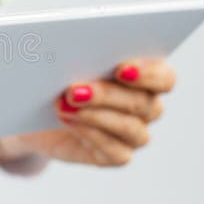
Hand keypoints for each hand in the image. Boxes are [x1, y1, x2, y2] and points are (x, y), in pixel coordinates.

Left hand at [0, 60, 174, 167]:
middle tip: (74, 89)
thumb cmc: (60, 77)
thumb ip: (80, 51)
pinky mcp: (116, 155)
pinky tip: (69, 121)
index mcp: (147, 75)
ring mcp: (134, 133)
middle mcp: (147, 106)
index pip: (164, 78)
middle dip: (106, 95)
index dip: (148, 74)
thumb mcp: (67, 60)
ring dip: (94, 115)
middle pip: (142, 103)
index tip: (121, 69)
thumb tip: (71, 48)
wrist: (39, 113)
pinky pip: (115, 151)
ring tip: (64, 104)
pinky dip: (90, 134)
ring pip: (130, 128)